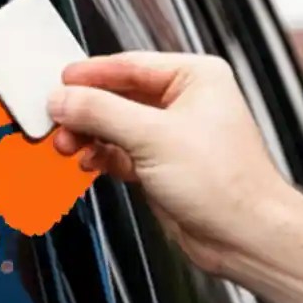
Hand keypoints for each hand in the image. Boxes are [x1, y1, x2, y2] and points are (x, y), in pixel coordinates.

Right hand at [48, 52, 295, 272]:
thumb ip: (102, 113)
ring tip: (68, 144)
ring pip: (117, 126)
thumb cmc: (227, 184)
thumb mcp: (154, 137)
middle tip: (58, 120)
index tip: (59, 82)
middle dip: (86, 110)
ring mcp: (174, 136)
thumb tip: (64, 98)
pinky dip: (103, 156)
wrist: (244, 236)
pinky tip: (89, 162)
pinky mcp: (164, 166)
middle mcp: (187, 102)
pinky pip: (122, 152)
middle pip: (119, 95)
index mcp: (196, 78)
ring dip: (90, 135)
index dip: (91, 74)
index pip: (131, 65)